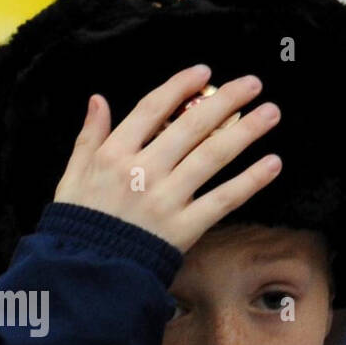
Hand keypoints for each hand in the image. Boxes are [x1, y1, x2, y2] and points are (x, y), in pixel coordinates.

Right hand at [52, 65, 281, 255]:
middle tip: (253, 84)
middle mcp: (143, 170)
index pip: (152, 108)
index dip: (180, 86)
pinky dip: (250, 181)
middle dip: (225, 101)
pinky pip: (224, 199)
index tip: (204, 72)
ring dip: (246, 132)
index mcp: (115, 153)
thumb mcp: (72, 175)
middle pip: (191, 126)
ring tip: (271, 113)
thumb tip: (98, 100)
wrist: (89, 272)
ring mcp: (167, 198)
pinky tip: (273, 163)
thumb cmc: (81, 224)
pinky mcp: (185, 226)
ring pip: (212, 156)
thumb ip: (88, 137)